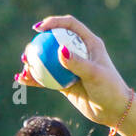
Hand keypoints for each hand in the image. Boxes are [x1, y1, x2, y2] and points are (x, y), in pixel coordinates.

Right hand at [19, 14, 132, 130]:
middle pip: (54, 41)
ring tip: (24, 65)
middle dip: (39, 43)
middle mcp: (78, 53)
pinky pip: (47, 79)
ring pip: (48, 62)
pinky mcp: (65, 84)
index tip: (39, 29)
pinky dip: (35, 79)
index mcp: (89, 43)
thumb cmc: (109, 89)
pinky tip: (23, 79)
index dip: (53, 23)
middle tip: (28, 50)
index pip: (69, 25)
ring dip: (34, 62)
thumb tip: (59, 51)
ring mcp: (71, 69)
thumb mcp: (94, 75)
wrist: (113, 112)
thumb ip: (77, 63)